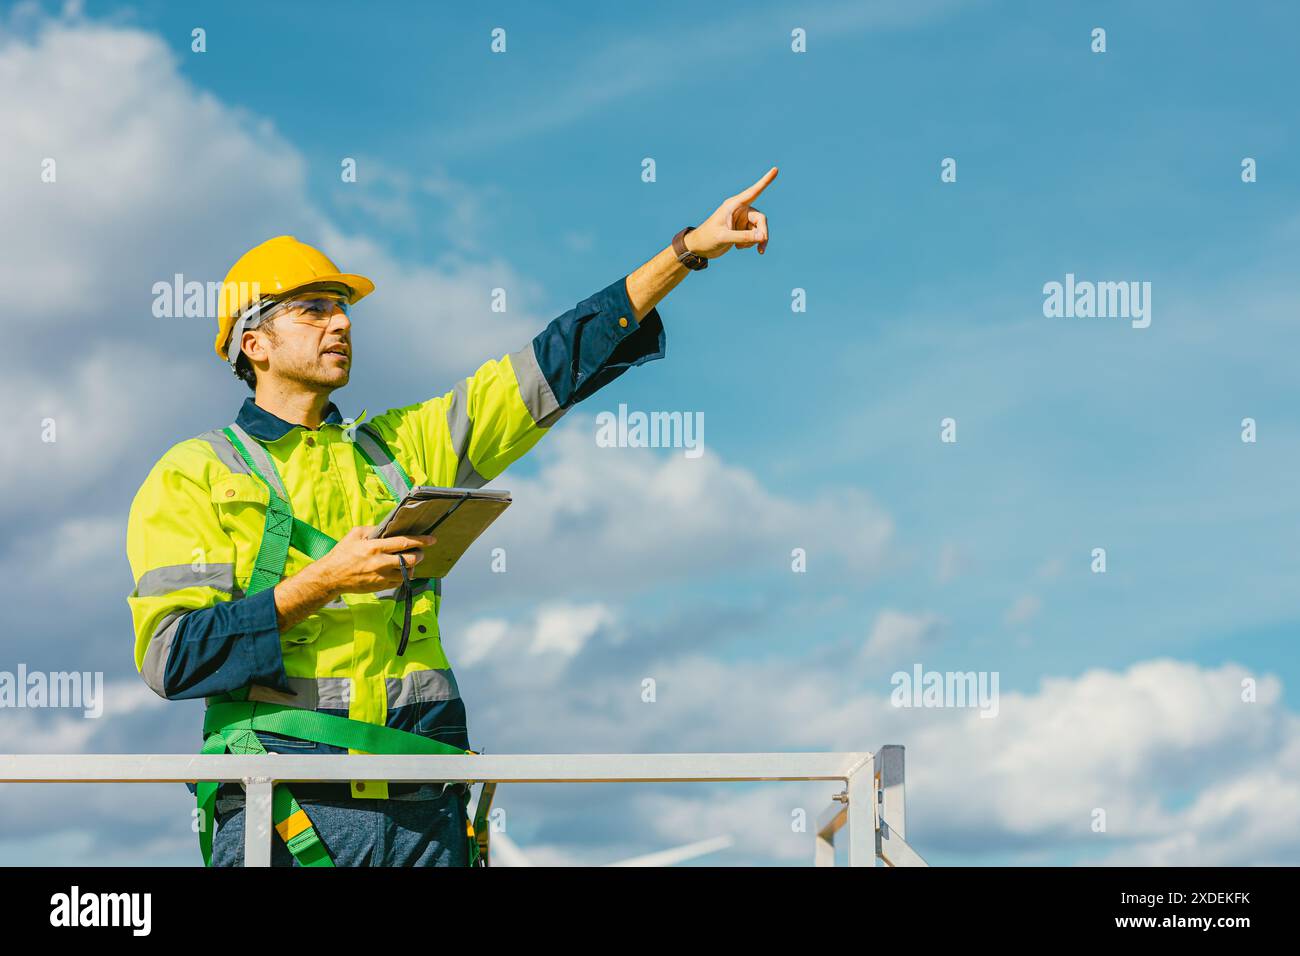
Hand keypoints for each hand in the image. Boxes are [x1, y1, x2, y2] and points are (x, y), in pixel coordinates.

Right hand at [309, 525, 437, 598]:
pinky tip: (399, 570)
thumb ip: (373, 530)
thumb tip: (387, 528)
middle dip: (420, 555)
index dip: (421, 541)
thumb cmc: (342, 553)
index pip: (404, 543)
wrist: (331, 577)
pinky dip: (402, 576)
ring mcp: (381, 577)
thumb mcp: (355, 534)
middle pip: (411, 560)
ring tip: (408, 561)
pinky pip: (399, 582)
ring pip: (408, 573)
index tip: (432, 540)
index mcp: (375, 547)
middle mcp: (381, 563)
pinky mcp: (380, 587)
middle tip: (419, 552)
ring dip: (412, 567)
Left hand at [683, 166, 777, 258]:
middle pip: (761, 219)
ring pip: (759, 229)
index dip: (765, 181)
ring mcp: (742, 220)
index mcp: (734, 205)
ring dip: (755, 241)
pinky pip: (754, 236)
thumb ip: (743, 237)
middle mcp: (740, 210)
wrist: (699, 247)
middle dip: (762, 233)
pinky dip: (749, 243)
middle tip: (761, 248)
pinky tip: (737, 246)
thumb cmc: (707, 238)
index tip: (775, 169)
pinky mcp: (743, 230)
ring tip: (740, 247)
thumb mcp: (724, 238)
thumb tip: (762, 237)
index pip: (753, 191)